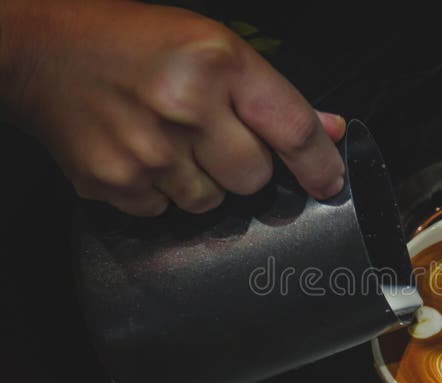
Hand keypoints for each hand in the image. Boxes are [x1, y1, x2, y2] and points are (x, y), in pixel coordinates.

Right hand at [0, 0, 345, 215]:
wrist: (41, 51)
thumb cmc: (130, 42)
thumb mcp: (213, 46)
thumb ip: (274, 95)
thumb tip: (329, 130)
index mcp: (216, 63)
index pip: (293, 129)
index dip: (319, 163)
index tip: (330, 181)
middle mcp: (185, 107)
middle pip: (255, 177)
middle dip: (244, 164)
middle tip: (213, 135)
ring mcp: (148, 151)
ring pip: (213, 201)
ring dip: (202, 180)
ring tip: (170, 139)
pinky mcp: (117, 184)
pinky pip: (168, 211)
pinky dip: (162, 191)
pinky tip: (142, 152)